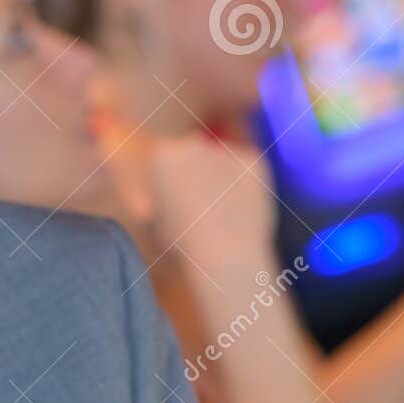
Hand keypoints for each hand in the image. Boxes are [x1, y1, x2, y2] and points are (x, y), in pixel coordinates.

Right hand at [147, 135, 276, 264]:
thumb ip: (152, 198)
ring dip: (222, 180)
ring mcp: (225, 151)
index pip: (166, 160)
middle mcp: (193, 144)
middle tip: (203, 210)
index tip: (178, 207)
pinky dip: (246, 186)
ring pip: (223, 164)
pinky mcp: (253, 162)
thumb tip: (154, 195)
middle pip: (194, 154)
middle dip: (197, 173)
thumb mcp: (150, 222)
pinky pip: (248, 171)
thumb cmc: (181, 247)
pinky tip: (241, 212)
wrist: (225, 258)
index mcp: (162, 155)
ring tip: (223, 218)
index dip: (171, 184)